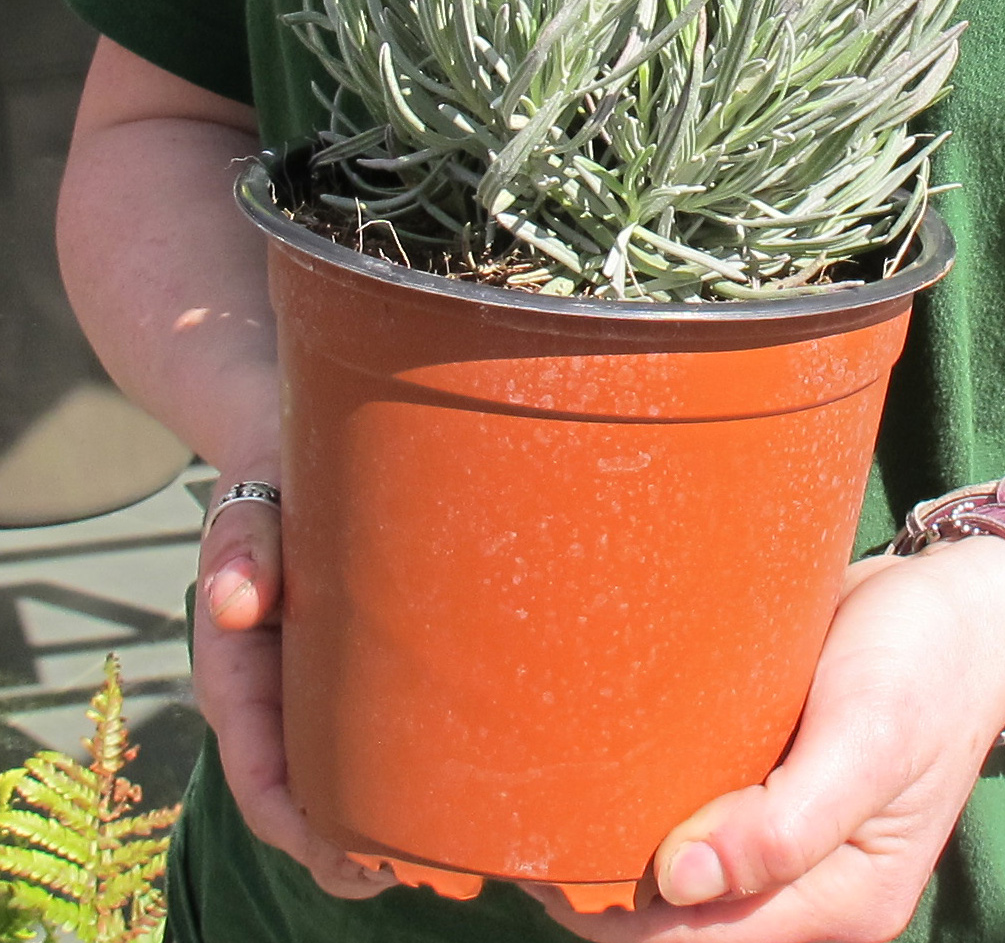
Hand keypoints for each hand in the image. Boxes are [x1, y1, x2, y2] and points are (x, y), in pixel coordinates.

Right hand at [193, 462, 395, 900]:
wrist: (287, 452)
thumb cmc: (271, 485)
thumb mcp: (250, 507)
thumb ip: (241, 548)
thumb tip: (233, 603)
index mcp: (237, 671)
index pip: (259, 773)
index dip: (300, 828)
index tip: (349, 862)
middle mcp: (271, 692)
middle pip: (302, 792)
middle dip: (344, 846)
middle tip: (407, 876)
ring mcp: (309, 683)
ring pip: (337, 769)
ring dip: (374, 819)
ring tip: (437, 857)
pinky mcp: (347, 665)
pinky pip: (365, 729)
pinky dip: (394, 769)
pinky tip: (446, 788)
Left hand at [524, 535, 1004, 942]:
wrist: (964, 609)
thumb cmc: (922, 664)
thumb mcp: (868, 736)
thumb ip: (787, 825)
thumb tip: (680, 882)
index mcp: (842, 902)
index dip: (616, 920)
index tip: (544, 859)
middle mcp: (814, 894)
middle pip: (685, 929)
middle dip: (610, 893)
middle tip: (538, 821)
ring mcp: (798, 853)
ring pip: (688, 889)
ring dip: (628, 857)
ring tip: (563, 801)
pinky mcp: (782, 801)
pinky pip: (708, 835)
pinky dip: (657, 817)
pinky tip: (616, 776)